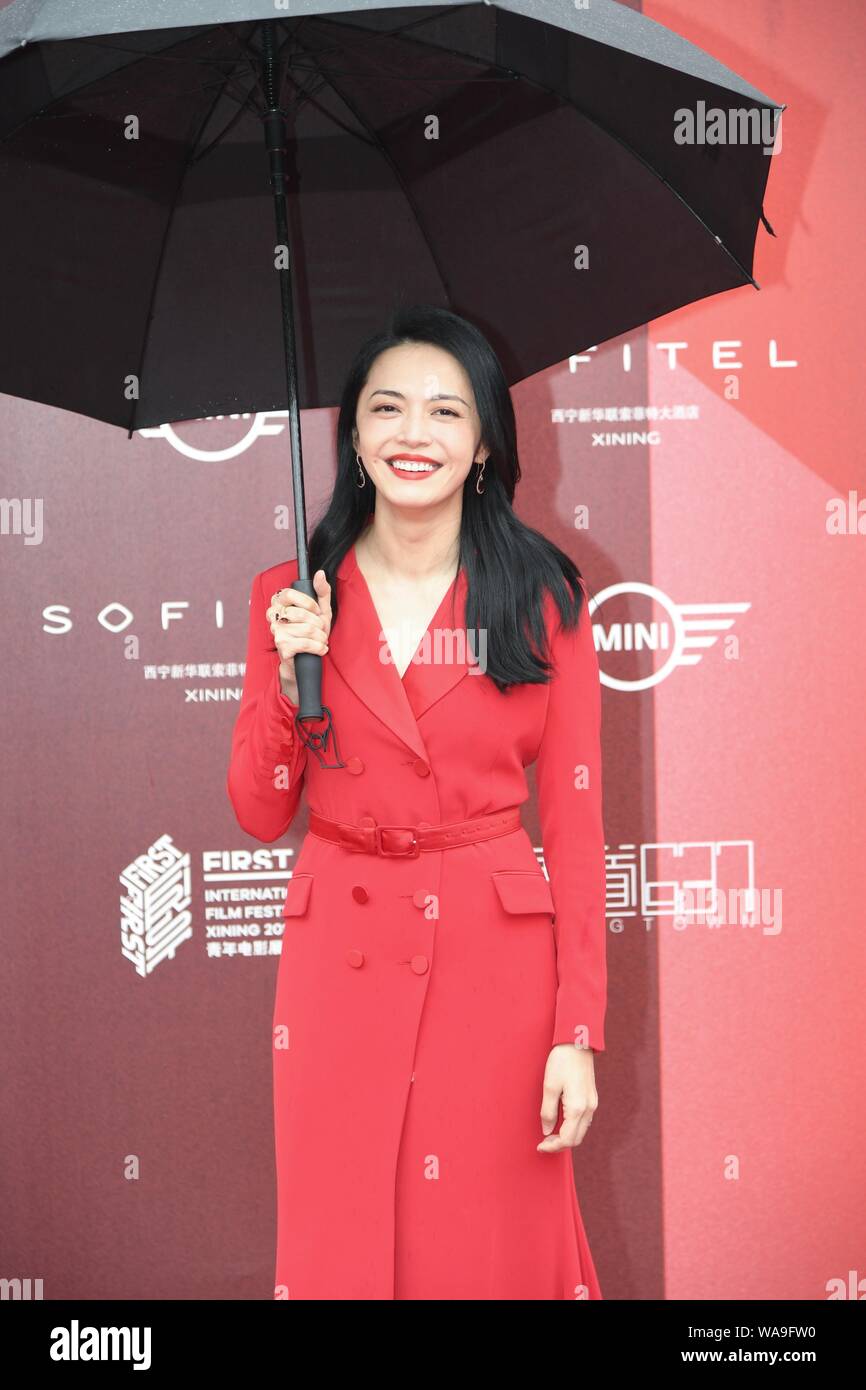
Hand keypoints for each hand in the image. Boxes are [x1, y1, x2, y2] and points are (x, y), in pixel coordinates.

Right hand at [266, 570, 331, 702]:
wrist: (306, 659)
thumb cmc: (312, 632)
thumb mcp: (321, 610)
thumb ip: (322, 591)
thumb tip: (320, 574)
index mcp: (279, 602)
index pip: (289, 593)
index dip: (308, 602)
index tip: (317, 611)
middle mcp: (274, 616)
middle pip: (301, 614)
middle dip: (318, 624)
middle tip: (321, 630)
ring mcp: (276, 631)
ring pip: (306, 629)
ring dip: (321, 637)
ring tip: (321, 640)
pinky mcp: (281, 647)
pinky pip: (305, 643)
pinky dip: (318, 647)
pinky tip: (320, 649)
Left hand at [537, 1044, 597, 1151]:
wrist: (577, 1043)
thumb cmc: (561, 1062)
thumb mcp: (549, 1086)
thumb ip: (548, 1112)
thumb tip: (547, 1130)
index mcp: (577, 1108)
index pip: (567, 1139)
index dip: (553, 1147)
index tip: (540, 1146)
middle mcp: (588, 1108)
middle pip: (576, 1139)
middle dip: (560, 1145)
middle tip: (543, 1143)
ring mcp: (592, 1104)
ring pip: (581, 1131)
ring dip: (566, 1137)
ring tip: (550, 1134)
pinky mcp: (592, 1098)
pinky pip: (584, 1121)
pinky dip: (572, 1128)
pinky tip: (561, 1123)